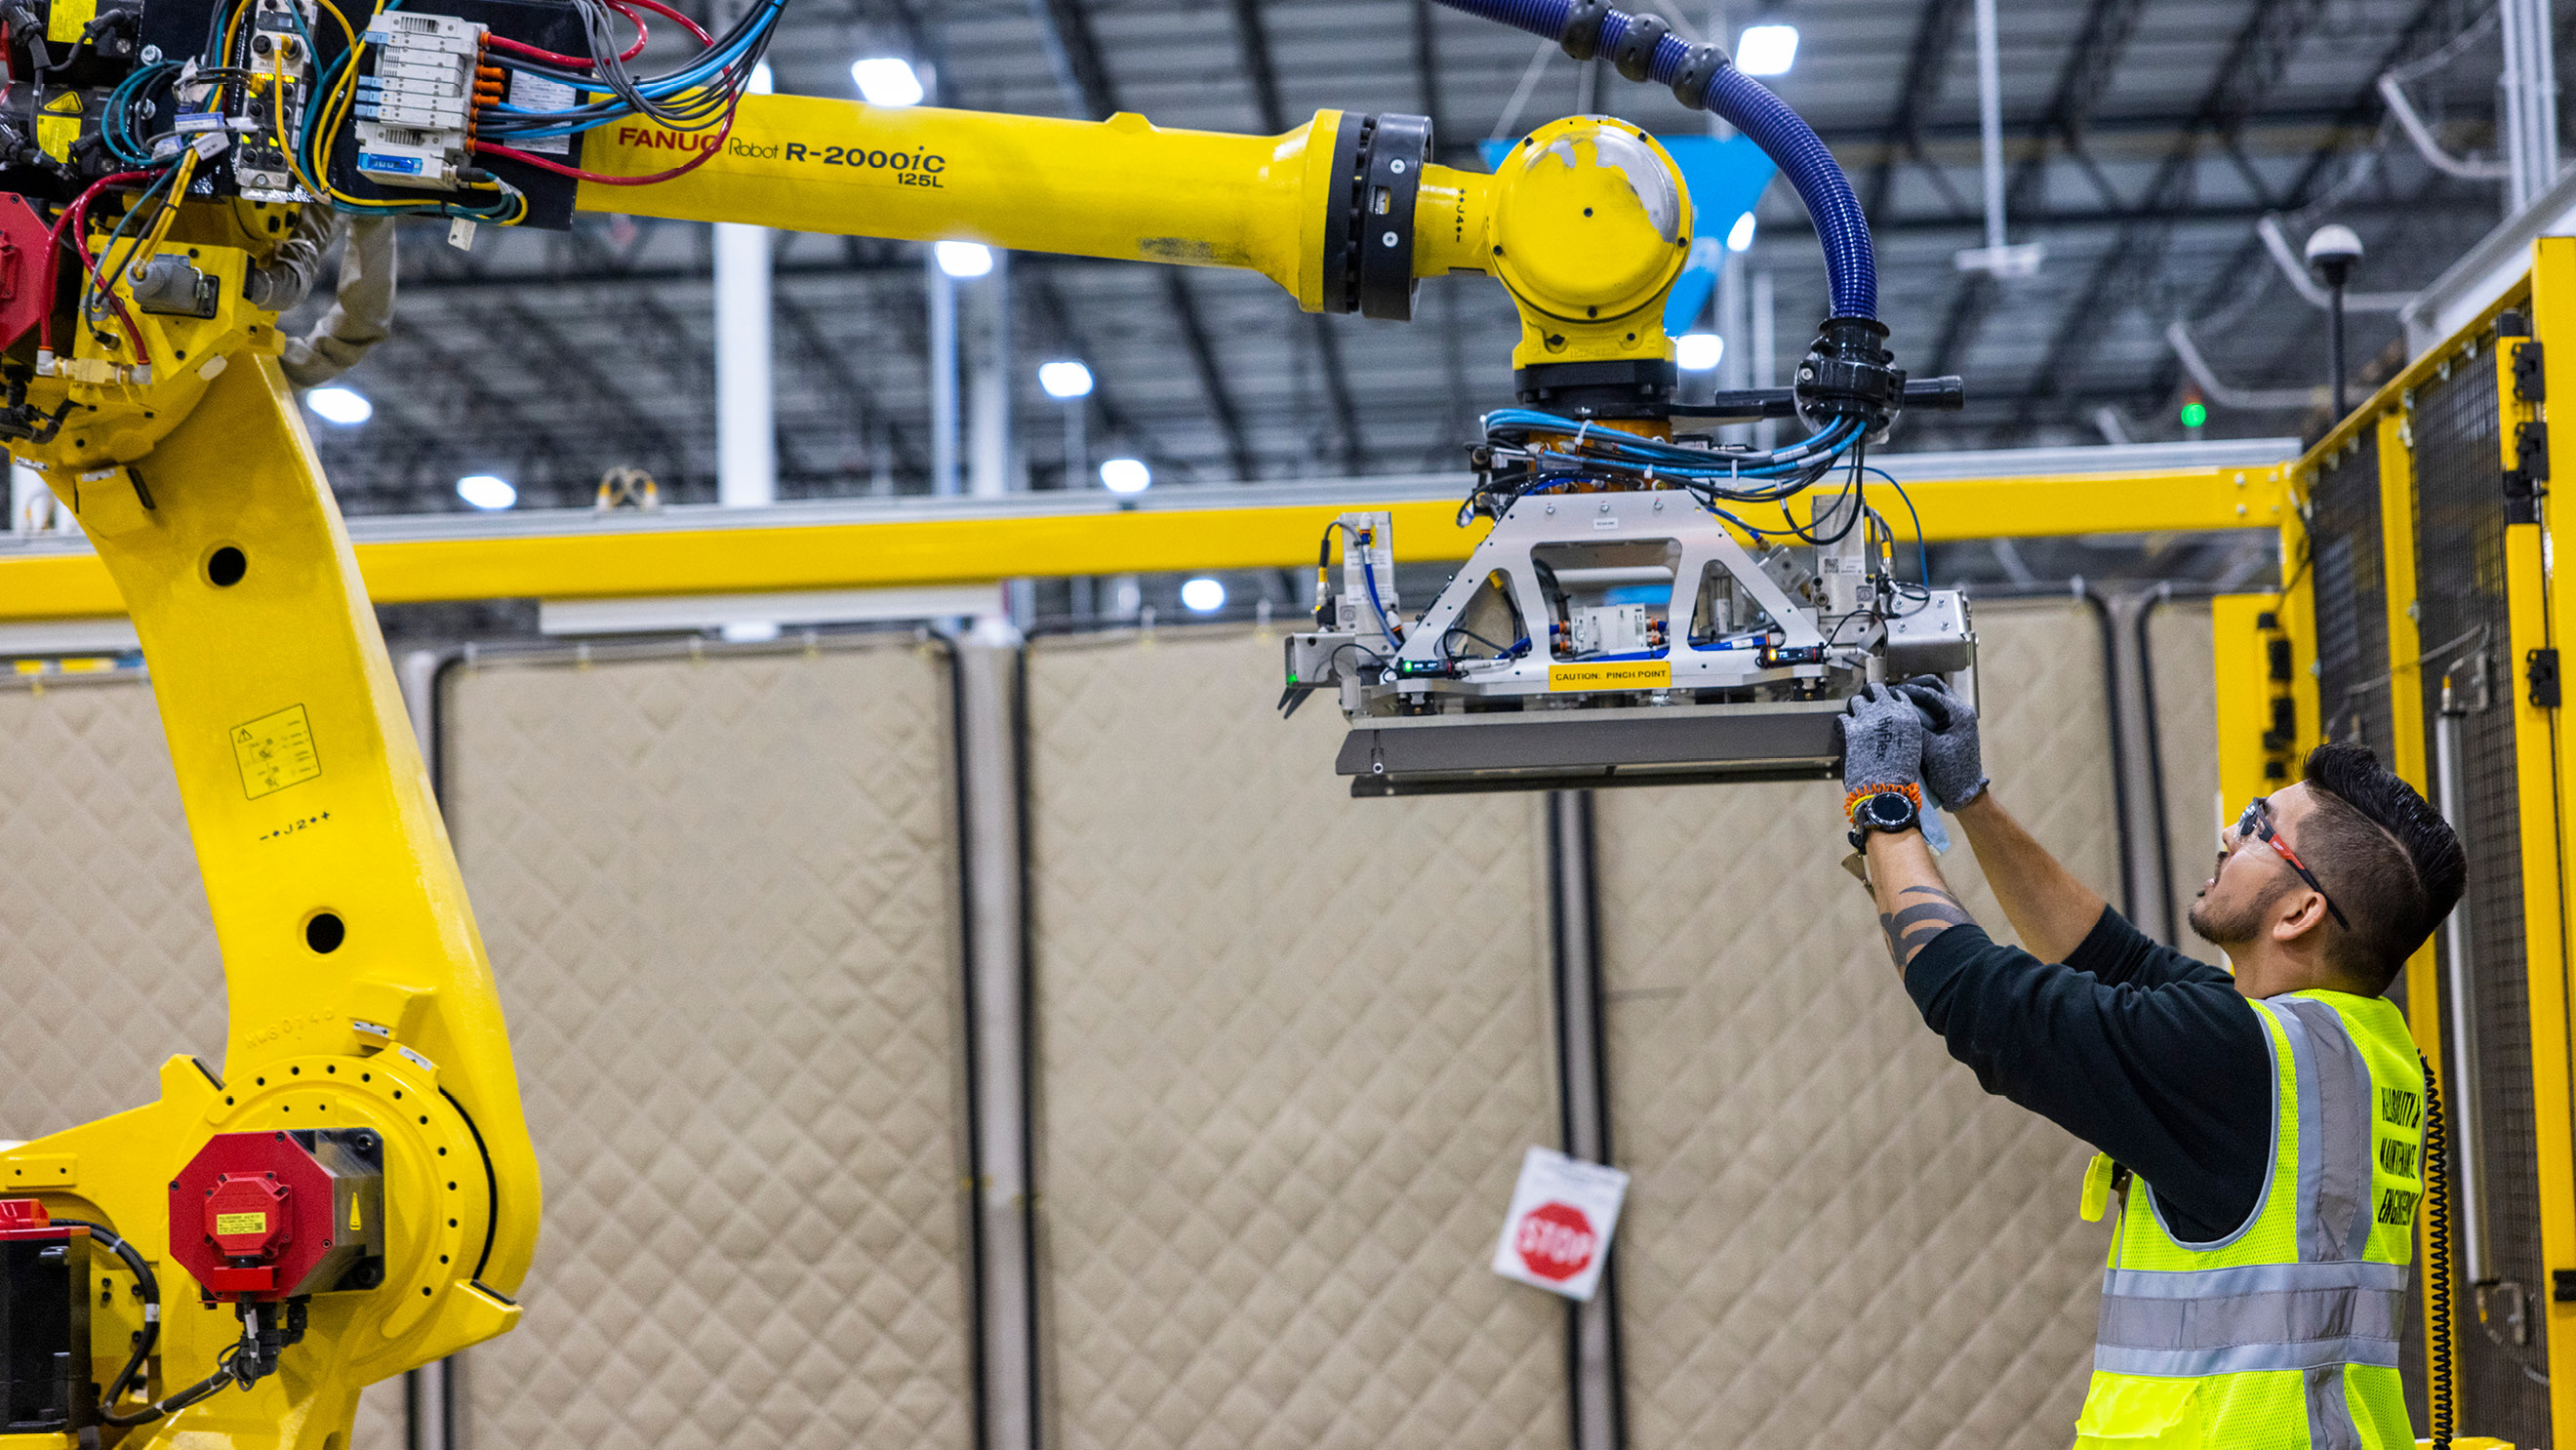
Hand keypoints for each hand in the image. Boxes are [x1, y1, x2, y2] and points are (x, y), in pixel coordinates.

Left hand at [1839, 682, 1923, 797]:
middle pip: (1874, 689)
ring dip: (1854, 709)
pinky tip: (1844, 732)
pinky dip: (1842, 725)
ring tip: (1855, 720)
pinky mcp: (1851, 728)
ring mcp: (1868, 718)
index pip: (1896, 694)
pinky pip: (1841, 717)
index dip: (1887, 698)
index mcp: (1907, 716)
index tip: (1882, 703)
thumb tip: (1891, 724)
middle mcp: (1888, 711)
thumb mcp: (1912, 746)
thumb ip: (1902, 728)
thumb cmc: (1899, 775)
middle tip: (1864, 704)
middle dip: (1868, 695)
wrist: (1886, 790)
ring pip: (1856, 701)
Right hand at [1894, 674, 1987, 808]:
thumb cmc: (1950, 775)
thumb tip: (1896, 712)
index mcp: (1959, 714)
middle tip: (1892, 691)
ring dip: (1916, 694)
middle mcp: (1961, 711)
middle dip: (1912, 685)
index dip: (1907, 690)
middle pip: (1934, 686)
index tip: (1888, 693)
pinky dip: (1919, 705)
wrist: (1964, 793)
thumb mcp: (1930, 750)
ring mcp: (1957, 717)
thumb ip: (1915, 728)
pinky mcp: (1951, 725)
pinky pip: (1934, 707)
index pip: (1930, 692)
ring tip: (1895, 698)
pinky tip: (1904, 711)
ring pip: (1934, 694)